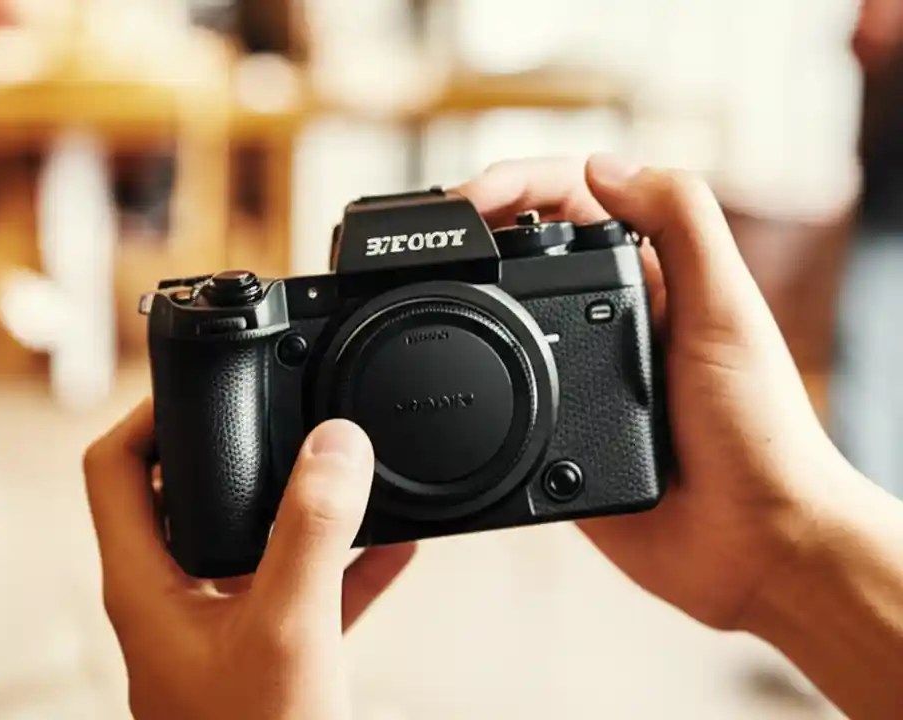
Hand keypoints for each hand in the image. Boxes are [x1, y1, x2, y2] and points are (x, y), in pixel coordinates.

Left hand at [83, 403, 414, 719]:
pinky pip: (300, 591)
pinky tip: (397, 545)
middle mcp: (171, 602)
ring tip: (345, 466)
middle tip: (284, 409)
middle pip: (182, 495)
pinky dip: (342, 564)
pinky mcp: (263, 662)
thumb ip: (312, 534)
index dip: (145, 413)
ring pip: (248, 542)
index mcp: (145, 586)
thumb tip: (337, 445)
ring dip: (293, 504)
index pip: (111, 470)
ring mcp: (215, 632)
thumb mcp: (290, 629)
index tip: (199, 382)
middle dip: (234, 448)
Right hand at [457, 156, 869, 629]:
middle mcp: (606, 320)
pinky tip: (443, 371)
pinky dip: (464, 381)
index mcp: (649, 277)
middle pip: (521, 252)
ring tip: (415, 288)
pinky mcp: (548, 436)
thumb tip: (605, 162)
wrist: (752, 547)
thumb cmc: (759, 430)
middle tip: (424, 238)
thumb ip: (680, 226)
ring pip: (499, 323)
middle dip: (468, 231)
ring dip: (458, 297)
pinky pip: (495, 400)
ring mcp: (572, 378)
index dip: (514, 183)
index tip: (467, 199)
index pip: (569, 201)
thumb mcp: (726, 311)